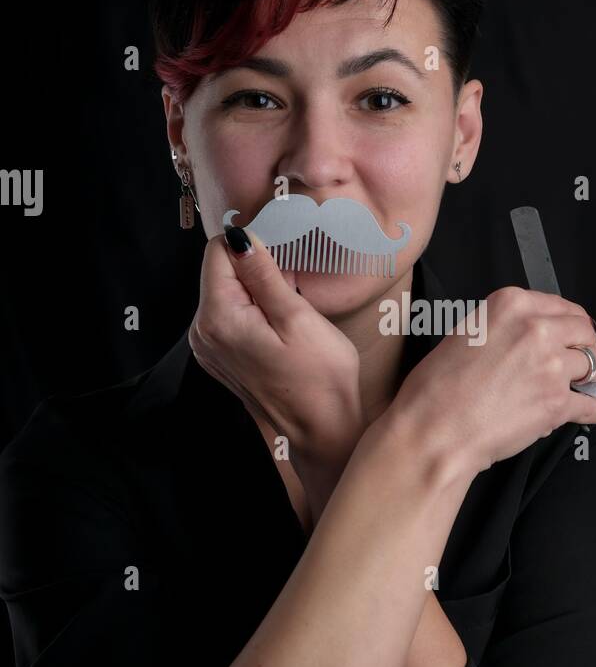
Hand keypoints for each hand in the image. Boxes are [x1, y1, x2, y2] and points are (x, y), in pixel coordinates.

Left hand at [188, 229, 363, 469]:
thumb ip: (263, 274)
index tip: (282, 255)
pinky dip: (252, 310)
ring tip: (289, 308)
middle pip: (219, 272)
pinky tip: (279, 327)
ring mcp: (209, 349)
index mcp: (218, 318)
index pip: (217, 252)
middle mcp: (203, 333)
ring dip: (255, 290)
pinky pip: (230, 317)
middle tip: (292, 286)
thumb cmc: (319, 377)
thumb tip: (240, 237)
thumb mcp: (296, 316)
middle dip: (253, 268)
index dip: (251, 244)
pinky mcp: (221, 359)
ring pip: (225, 293)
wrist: (322, 428)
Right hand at [390, 286, 595, 475]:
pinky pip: (591, 404)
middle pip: (585, 331)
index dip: (570, 324)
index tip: (572, 335)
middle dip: (587, 346)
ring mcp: (550, 366)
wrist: (434, 430)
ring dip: (590, 378)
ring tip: (581, 387)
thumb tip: (526, 338)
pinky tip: (588, 411)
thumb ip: (503, 327)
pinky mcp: (557, 402)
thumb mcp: (465, 333)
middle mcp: (535, 329)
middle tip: (581, 360)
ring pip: (594, 365)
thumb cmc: (436, 389)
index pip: (562, 306)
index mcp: (511, 305)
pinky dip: (592, 409)